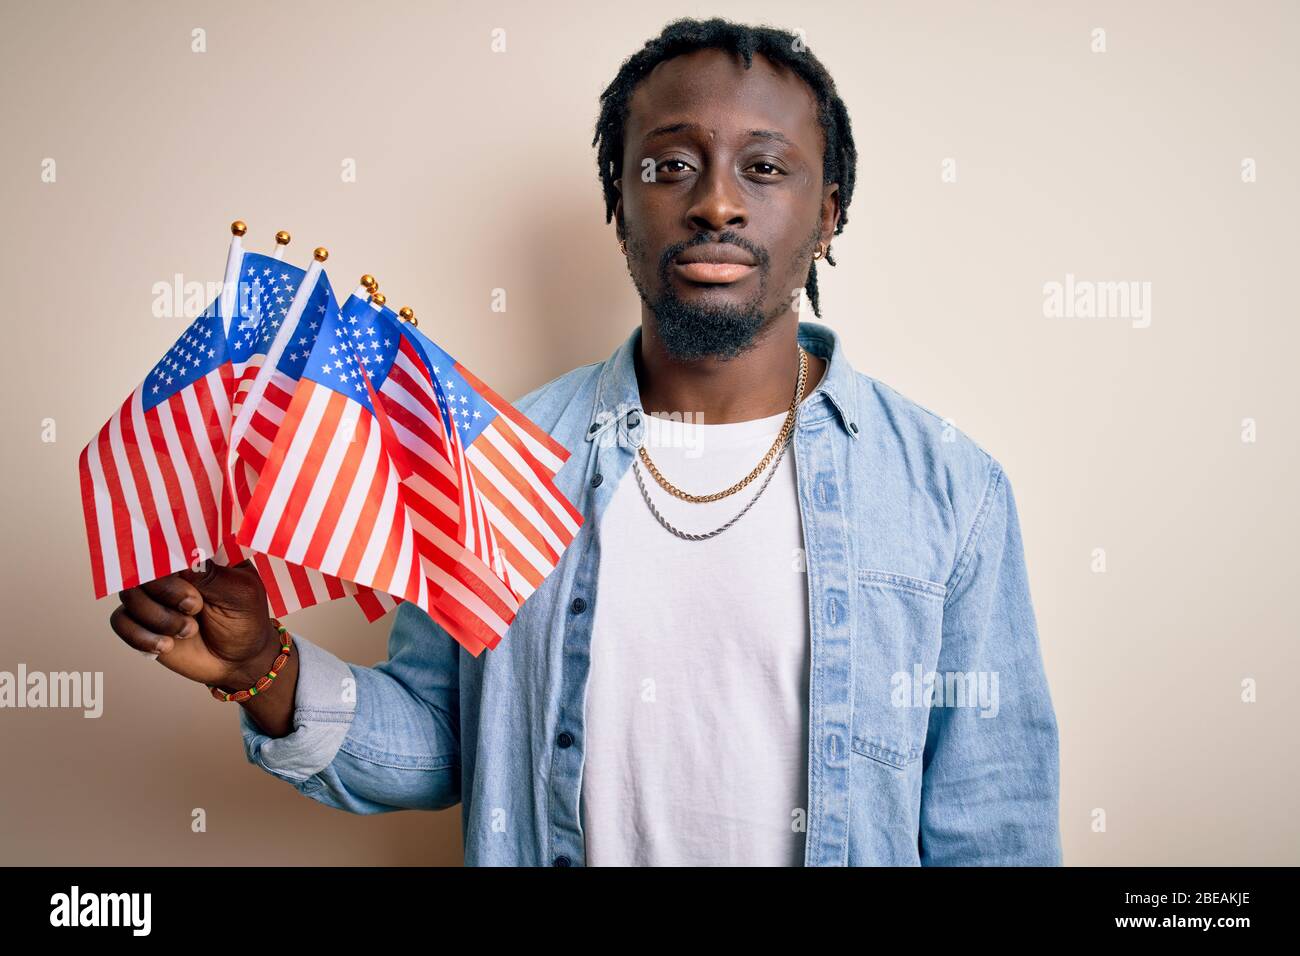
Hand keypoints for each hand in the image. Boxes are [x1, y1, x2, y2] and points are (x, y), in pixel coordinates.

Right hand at [109, 559, 280, 687]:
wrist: (239, 660)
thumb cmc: (246, 620)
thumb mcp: (240, 593)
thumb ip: (210, 574)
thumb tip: (181, 560)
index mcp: (196, 555)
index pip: (168, 540)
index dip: (168, 555)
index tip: (184, 575)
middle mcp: (170, 572)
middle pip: (142, 567)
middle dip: (166, 590)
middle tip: (195, 607)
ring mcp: (154, 596)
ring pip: (128, 594)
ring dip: (157, 617)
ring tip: (188, 630)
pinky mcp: (141, 622)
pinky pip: (119, 621)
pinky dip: (140, 635)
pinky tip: (166, 646)